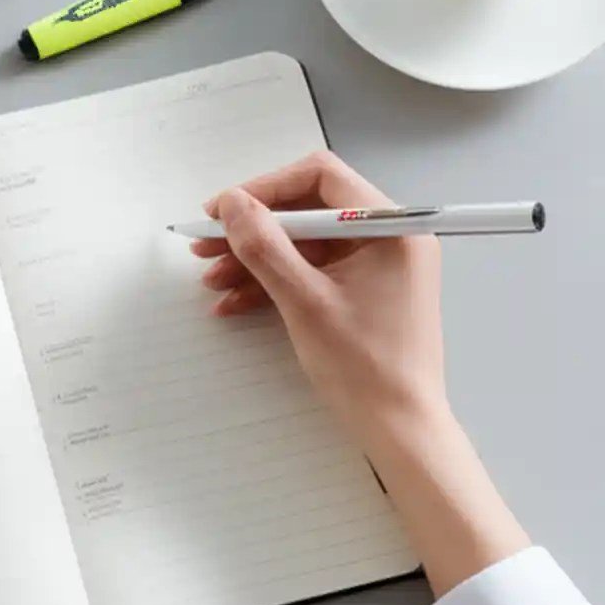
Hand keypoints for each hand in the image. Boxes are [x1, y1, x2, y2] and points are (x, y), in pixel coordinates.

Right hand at [196, 151, 528, 596]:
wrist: (398, 427)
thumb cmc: (365, 367)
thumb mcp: (304, 301)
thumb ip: (264, 246)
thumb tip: (231, 204)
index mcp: (390, 227)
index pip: (320, 177)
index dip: (264, 188)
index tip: (223, 211)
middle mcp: (388, 236)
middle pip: (306, 210)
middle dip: (252, 229)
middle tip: (206, 244)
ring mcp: (375, 264)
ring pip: (302, 243)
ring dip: (254, 257)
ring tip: (211, 278)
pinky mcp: (362, 290)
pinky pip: (310, 271)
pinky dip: (272, 282)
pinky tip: (233, 302)